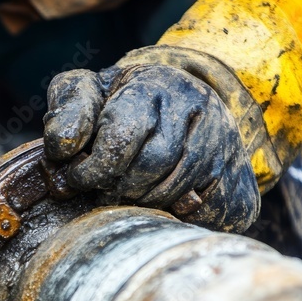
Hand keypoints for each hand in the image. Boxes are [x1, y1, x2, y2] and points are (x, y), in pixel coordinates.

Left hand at [43, 62, 258, 231]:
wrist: (182, 102)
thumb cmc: (122, 102)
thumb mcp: (89, 91)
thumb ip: (68, 111)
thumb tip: (62, 147)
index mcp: (154, 84)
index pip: (121, 136)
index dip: (92, 168)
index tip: (77, 178)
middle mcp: (198, 107)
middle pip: (151, 166)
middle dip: (117, 187)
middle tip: (103, 191)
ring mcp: (225, 140)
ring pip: (177, 191)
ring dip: (143, 203)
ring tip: (128, 194)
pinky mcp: (239, 175)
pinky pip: (206, 211)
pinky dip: (177, 215)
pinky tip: (162, 203)